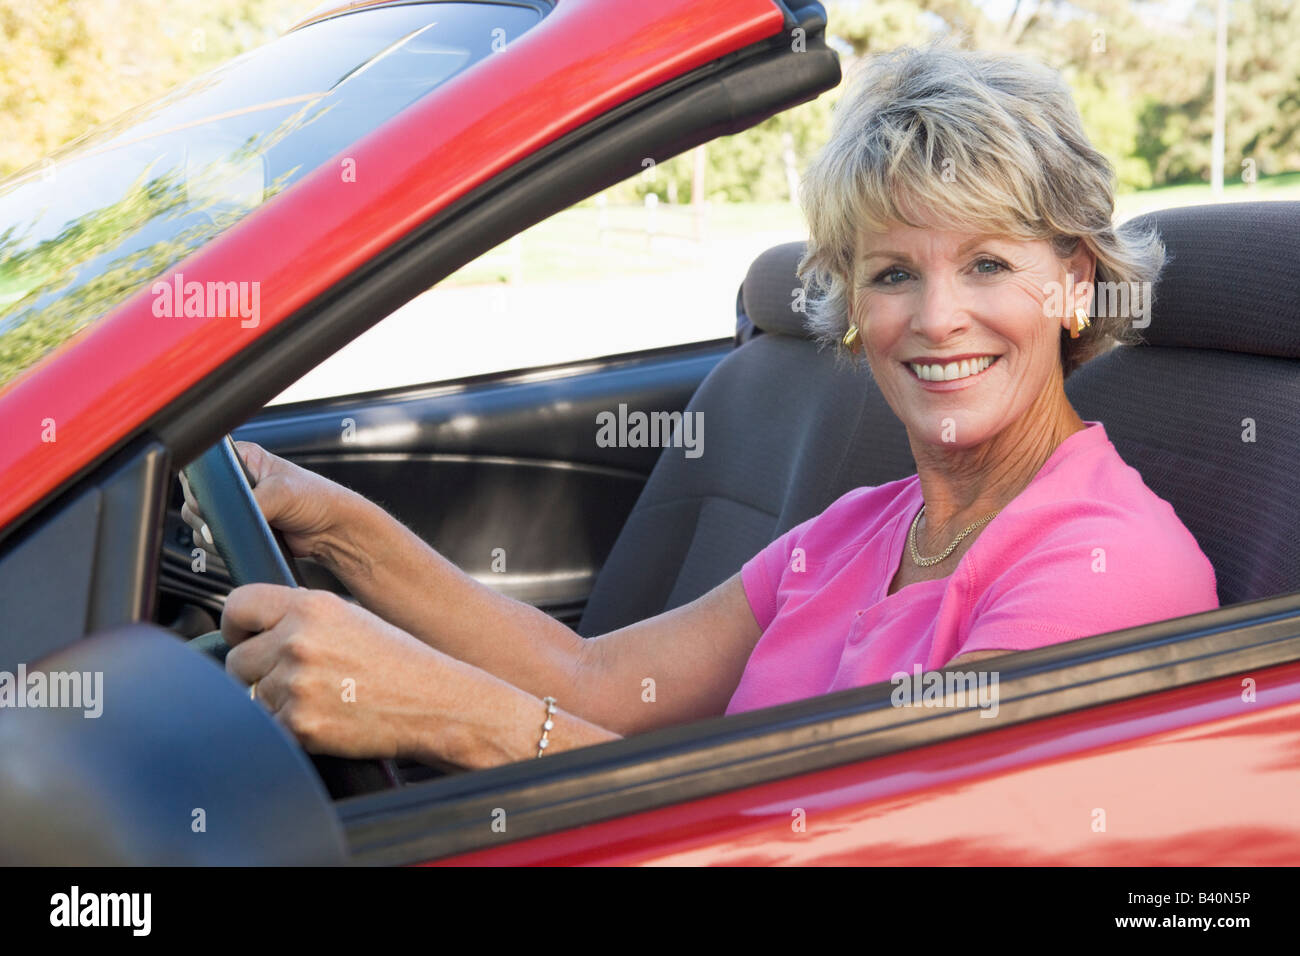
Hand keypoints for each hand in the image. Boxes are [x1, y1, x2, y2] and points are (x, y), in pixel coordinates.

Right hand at [179, 441, 358, 562]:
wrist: (330, 531)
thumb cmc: (315, 500)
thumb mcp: (281, 494)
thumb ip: (250, 505)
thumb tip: (216, 526)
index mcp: (243, 459)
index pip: (205, 467)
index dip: (202, 485)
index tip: (212, 499)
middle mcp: (235, 482)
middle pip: (195, 496)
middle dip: (204, 511)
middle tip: (225, 518)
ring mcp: (235, 506)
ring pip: (198, 519)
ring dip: (209, 529)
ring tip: (237, 529)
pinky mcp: (237, 528)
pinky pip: (211, 538)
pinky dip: (216, 543)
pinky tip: (235, 541)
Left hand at [221, 584, 454, 761]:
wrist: (432, 703)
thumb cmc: (397, 661)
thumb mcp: (349, 616)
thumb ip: (299, 616)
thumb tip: (254, 626)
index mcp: (311, 608)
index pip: (238, 605)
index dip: (237, 624)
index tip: (243, 636)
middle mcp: (299, 642)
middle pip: (236, 659)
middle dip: (256, 669)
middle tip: (293, 676)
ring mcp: (296, 686)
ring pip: (250, 696)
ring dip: (273, 700)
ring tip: (318, 696)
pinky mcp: (300, 725)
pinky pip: (268, 726)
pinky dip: (287, 726)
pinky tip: (322, 716)